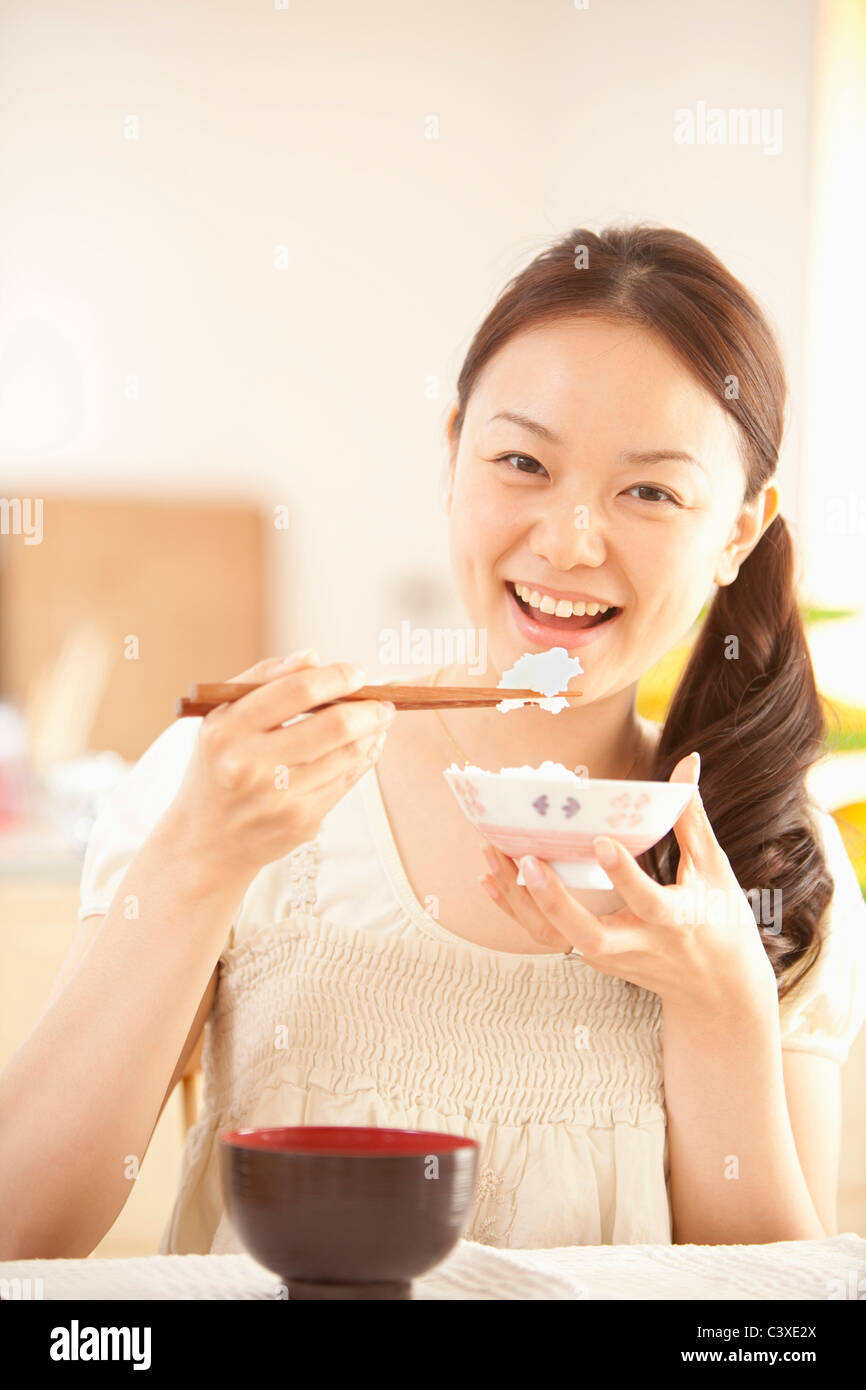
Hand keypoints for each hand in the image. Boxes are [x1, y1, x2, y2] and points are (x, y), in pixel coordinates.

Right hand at [165, 651, 394, 880]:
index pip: (297, 690)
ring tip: (379, 719)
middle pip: (334, 726)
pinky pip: (347, 782)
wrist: (205, 842)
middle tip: (383, 701)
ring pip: (348, 755)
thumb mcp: (222, 717)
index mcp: (228, 730)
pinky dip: (364, 759)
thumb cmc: (219, 766)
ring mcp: (278, 798)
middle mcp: (250, 766)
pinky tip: (367, 746)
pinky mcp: (301, 822)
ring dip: (373, 733)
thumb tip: (313, 657)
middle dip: (369, 708)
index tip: (357, 672)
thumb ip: (263, 679)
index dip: (336, 677)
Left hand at [478, 752, 777, 1015]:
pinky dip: (516, 909)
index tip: (600, 841)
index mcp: (676, 920)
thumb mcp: (713, 870)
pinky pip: (547, 937)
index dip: (624, 875)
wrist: (716, 991)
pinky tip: (490, 878)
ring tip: (495, 857)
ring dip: (521, 901)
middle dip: (554, 901)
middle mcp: (638, 945)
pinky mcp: (592, 959)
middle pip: (589, 936)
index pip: (648, 901)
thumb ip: (691, 817)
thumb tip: (689, 762)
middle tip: (527, 860)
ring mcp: (611, 958)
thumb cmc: (720, 920)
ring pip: (557, 939)